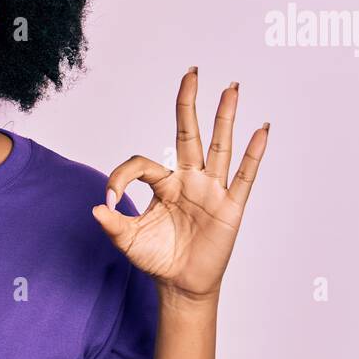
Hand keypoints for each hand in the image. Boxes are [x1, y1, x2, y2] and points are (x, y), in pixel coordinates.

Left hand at [91, 66, 267, 302]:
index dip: (122, 175)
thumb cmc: (157, 259)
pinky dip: (254, 154)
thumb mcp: (128, 241)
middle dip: (189, 103)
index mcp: (163, 185)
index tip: (111, 198)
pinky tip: (261, 130)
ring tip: (231, 88)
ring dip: (225, 117)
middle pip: (189, 133)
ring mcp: (211, 190)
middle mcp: (189, 180)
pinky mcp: (230, 207)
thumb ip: (113, 224)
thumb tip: (97, 207)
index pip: (143, 163)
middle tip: (192, 72)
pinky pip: (245, 177)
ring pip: (219, 146)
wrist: (181, 286)